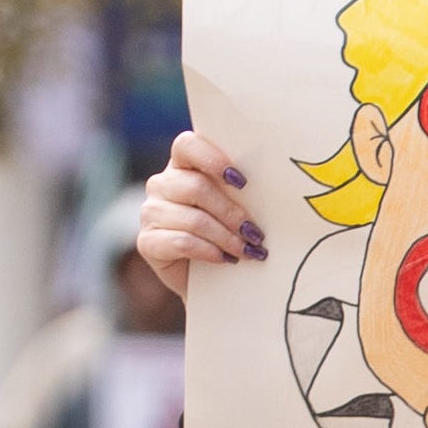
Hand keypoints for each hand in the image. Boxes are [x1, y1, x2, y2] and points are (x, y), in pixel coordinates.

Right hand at [141, 133, 262, 300]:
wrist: (218, 282)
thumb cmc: (235, 236)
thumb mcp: (243, 209)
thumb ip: (246, 192)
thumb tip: (279, 186)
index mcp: (185, 166)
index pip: (187, 145)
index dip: (212, 159)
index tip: (241, 181)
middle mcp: (163, 185)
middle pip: (196, 187)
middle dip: (232, 213)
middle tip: (256, 234)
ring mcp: (151, 212)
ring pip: (193, 218)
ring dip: (226, 237)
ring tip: (248, 251)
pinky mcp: (147, 242)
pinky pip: (181, 242)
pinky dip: (209, 251)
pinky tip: (225, 259)